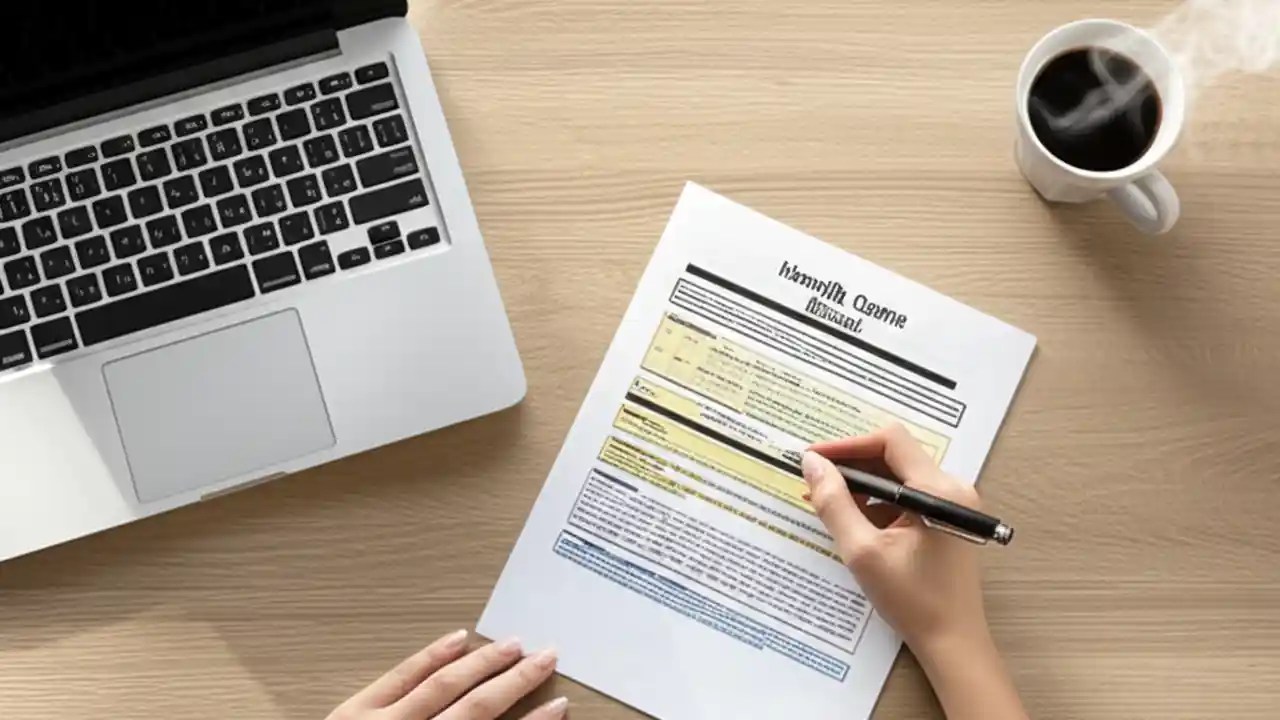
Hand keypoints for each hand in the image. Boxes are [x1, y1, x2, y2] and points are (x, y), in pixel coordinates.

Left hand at [327, 631, 566, 719]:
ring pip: (442, 686)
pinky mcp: (352, 713)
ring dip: (482, 662)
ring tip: (513, 643)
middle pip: (476, 708)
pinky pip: (399, 677)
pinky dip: (430, 656)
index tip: (561, 705)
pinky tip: (456, 638)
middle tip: (546, 657)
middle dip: (516, 682)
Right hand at [804, 426, 1027, 719]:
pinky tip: (850, 520)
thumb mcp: (863, 551)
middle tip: (814, 480)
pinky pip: (905, 497)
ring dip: (861, 486)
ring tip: (825, 502)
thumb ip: (834, 503)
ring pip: (897, 477)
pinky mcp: (945, 519)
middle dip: (851, 465)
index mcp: (938, 491)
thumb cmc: (913, 600)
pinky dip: (876, 503)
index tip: (814, 458)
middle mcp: (951, 489)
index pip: (890, 441)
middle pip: (893, 456)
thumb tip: (812, 464)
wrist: (952, 641)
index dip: (848, 444)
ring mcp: (950, 504)